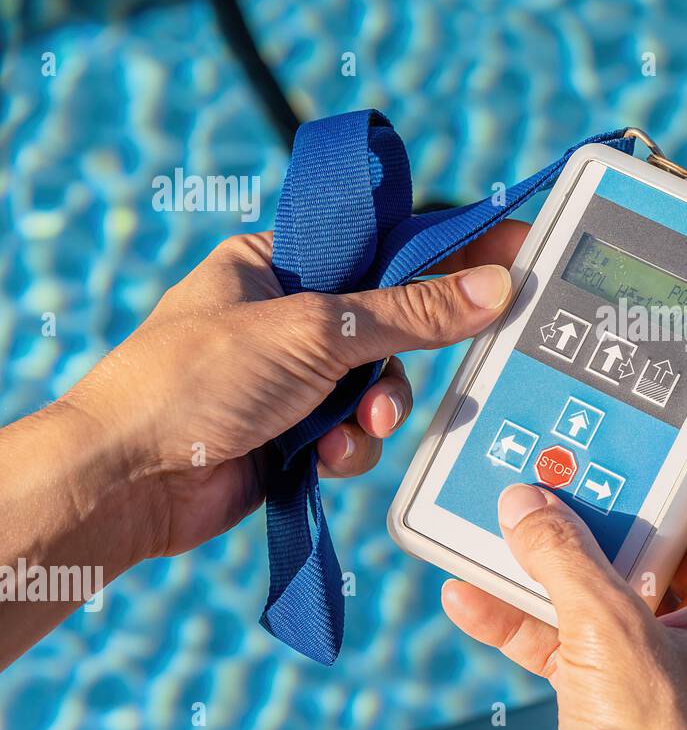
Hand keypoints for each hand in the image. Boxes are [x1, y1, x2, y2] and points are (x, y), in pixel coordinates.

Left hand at [57, 221, 528, 562]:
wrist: (125, 483)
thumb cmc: (190, 381)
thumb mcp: (313, 332)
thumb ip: (410, 312)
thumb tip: (495, 285)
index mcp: (280, 262)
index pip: (387, 246)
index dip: (453, 253)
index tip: (519, 256)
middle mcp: (289, 316)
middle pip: (393, 323)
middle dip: (402, 360)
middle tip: (435, 363)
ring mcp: (292, 378)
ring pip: (380, 386)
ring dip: (375, 412)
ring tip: (349, 429)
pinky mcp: (294, 434)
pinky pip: (356, 433)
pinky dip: (350, 447)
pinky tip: (324, 458)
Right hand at [442, 437, 686, 729]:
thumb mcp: (614, 641)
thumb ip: (567, 564)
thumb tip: (522, 505)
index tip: (680, 399)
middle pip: (663, 531)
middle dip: (608, 494)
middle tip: (567, 442)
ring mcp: (663, 655)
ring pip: (607, 580)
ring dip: (551, 553)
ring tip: (503, 509)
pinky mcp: (617, 689)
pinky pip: (568, 634)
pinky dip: (522, 616)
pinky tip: (469, 593)